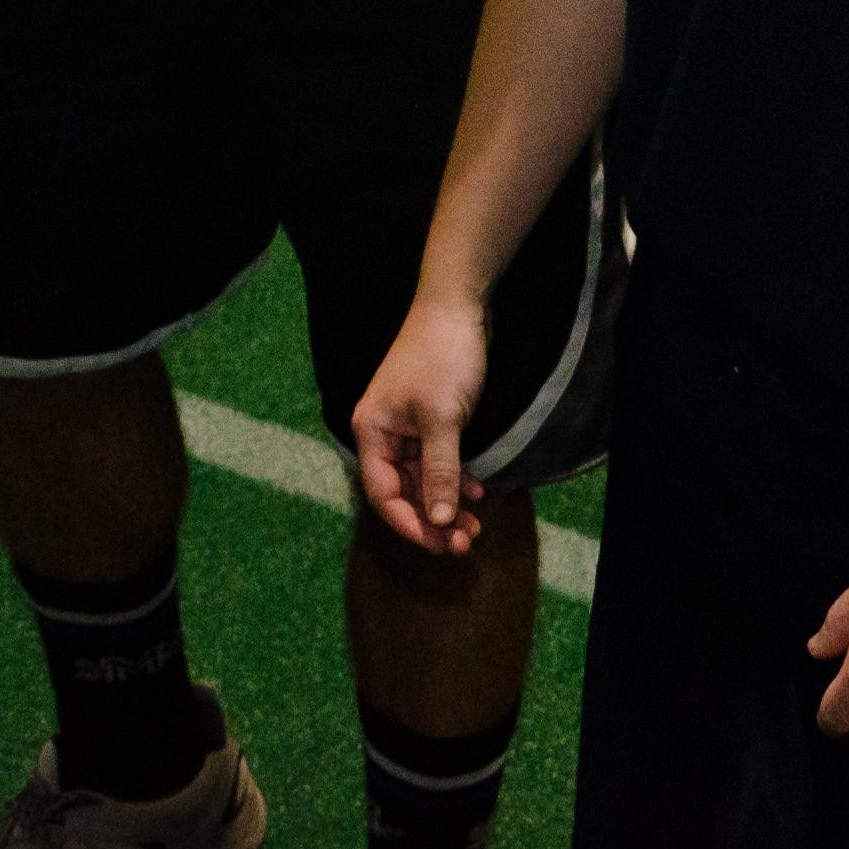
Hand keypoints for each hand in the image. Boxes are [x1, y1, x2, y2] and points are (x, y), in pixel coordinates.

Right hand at [351, 290, 494, 555]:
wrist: (458, 304)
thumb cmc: (442, 357)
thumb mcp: (442, 420)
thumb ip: (439, 472)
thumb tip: (438, 520)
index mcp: (371, 432)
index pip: (383, 494)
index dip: (410, 524)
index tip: (439, 545)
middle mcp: (383, 432)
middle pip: (403, 490)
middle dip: (433, 518)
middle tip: (464, 543)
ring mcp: (407, 425)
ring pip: (423, 477)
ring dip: (447, 502)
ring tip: (475, 527)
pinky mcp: (430, 416)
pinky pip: (438, 459)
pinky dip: (455, 477)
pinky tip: (477, 492)